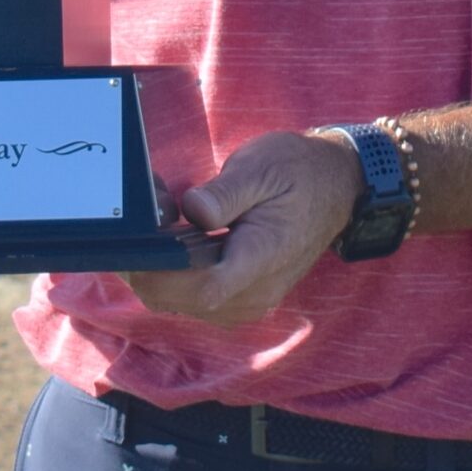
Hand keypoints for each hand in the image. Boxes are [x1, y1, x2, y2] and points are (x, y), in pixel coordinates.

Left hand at [124, 129, 363, 326]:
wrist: (335, 186)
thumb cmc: (298, 172)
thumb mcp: (260, 168)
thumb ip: (224, 194)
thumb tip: (190, 211)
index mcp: (262, 257)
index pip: (203, 287)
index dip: (161, 272)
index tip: (136, 245)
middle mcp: (255, 292)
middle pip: (180, 299)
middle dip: (148, 265)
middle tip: (139, 222)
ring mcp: (248, 300)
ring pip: (179, 302)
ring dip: (157, 271)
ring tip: (154, 227)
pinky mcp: (241, 298)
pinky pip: (192, 298)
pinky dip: (172, 276)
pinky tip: (170, 242)